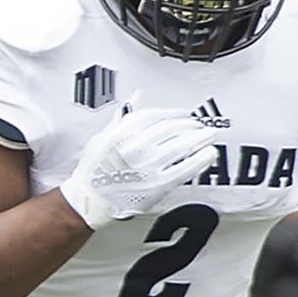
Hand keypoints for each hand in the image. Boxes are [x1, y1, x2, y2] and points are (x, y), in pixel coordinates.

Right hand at [58, 103, 220, 225]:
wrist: (88, 200)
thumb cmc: (93, 170)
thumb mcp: (102, 136)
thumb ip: (122, 116)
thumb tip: (137, 96)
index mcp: (123, 131)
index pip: (158, 116)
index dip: (176, 113)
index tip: (185, 115)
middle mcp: (137, 146)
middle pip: (174, 129)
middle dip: (191, 126)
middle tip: (201, 126)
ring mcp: (148, 166)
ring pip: (183, 146)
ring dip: (201, 139)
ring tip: (209, 136)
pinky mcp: (157, 184)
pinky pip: (185, 168)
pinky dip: (200, 160)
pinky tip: (208, 154)